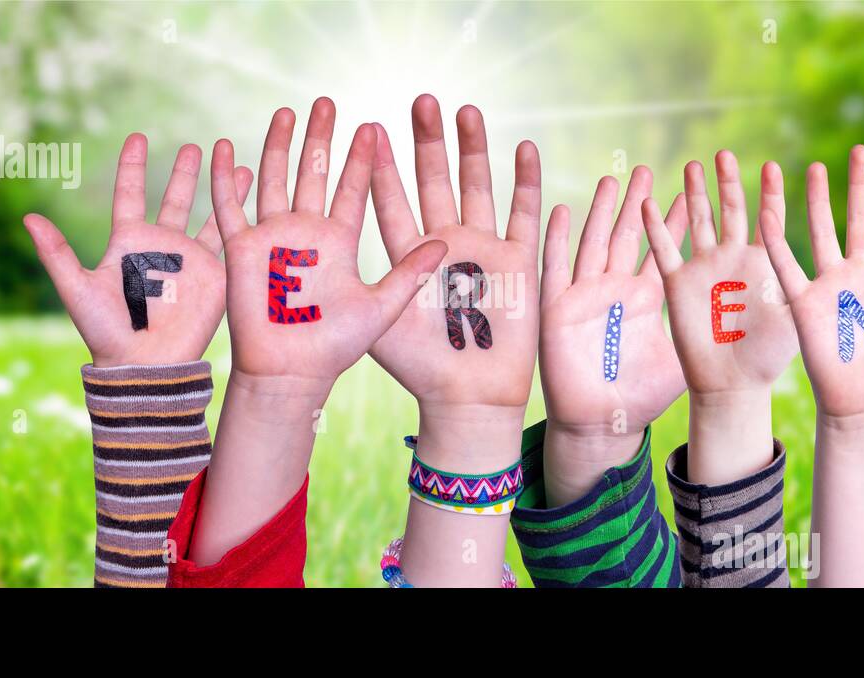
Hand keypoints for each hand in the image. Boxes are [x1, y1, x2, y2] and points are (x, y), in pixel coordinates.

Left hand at [23, 134, 252, 365]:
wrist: (145, 366)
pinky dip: (240, 217)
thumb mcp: (78, 289)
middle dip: (186, 172)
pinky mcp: (213, 277)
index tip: (139, 137)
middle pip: (176, 199)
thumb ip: (58, 253)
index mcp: (128, 242)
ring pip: (208, 215)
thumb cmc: (107, 332)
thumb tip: (28, 218)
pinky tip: (252, 200)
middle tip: (198, 145)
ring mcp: (189, 260)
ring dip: (222, 189)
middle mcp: (161, 246)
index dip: (134, 166)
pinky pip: (228, 241)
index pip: (131, 194)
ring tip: (237, 164)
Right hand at [212, 98, 448, 393]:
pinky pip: (230, 208)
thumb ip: (410, 273)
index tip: (372, 125)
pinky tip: (223, 148)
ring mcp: (273, 238)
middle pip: (313, 172)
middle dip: (320, 137)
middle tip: (328, 101)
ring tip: (286, 112)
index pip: (352, 188)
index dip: (361, 158)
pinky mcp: (242, 249)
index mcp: (340, 241)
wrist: (291, 374)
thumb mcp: (382, 306)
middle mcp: (307, 233)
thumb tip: (445, 243)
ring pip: (274, 179)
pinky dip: (225, 179)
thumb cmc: (336, 347)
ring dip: (278, 145)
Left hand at [368, 95, 540, 465]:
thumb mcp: (382, 320)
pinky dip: (526, 182)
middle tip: (422, 100)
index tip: (368, 130)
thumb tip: (337, 239)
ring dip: (473, 149)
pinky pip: (524, 214)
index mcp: (409, 255)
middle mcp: (446, 244)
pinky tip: (522, 148)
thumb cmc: (420, 368)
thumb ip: (368, 276)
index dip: (381, 167)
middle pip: (436, 181)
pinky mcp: (518, 261)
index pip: (391, 201)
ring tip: (465, 110)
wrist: (469, 398)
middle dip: (429, 142)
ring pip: (478, 187)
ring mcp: (483, 248)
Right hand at [537, 168, 686, 502]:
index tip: (707, 178)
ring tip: (615, 179)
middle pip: (640, 232)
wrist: (602, 426)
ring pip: (601, 241)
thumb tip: (767, 304)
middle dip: (647, 200)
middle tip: (669, 167)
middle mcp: (624, 286)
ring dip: (606, 210)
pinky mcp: (563, 308)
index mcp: (658, 294)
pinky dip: (559, 240)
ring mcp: (593, 294)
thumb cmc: (644, 398)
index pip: (677, 242)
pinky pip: (560, 267)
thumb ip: (713, 331)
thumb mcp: (687, 356)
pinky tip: (563, 211)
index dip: (690, 211)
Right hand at [643, 152, 798, 394]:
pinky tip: (648, 203)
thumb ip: (795, 280)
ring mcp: (704, 269)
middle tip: (726, 154)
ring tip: (693, 165)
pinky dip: (656, 227)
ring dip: (695, 194)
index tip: (773, 165)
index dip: (770, 191)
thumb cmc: (768, 355)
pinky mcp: (678, 284)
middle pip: (730, 210)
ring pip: (698, 221)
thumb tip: (810, 251)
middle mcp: (733, 259)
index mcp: (764, 262)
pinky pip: (665, 250)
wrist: (732, 382)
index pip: (768, 216)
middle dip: (728, 182)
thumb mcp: (791, 314)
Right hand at [759, 145, 863, 418]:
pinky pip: (788, 266)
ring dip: (818, 201)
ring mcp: (831, 286)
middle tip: (858, 151)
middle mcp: (860, 275)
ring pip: (823, 232)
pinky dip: (778, 242)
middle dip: (858, 185)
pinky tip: (770, 214)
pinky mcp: (805, 303)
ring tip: (814, 168)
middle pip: (859, 219)